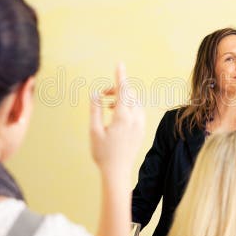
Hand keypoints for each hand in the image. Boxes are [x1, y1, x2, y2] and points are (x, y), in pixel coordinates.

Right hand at [89, 63, 145, 180]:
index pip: (123, 90)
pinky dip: (128, 107)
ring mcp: (141, 124)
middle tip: (102, 95)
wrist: (117, 172)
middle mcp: (135, 118)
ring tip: (107, 106)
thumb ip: (95, 110)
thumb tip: (95, 93)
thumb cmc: (103, 153)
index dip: (120, 76)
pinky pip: (137, 111)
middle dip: (117, 89)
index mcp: (123, 117)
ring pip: (135, 102)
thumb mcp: (94, 130)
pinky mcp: (142, 130)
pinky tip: (116, 114)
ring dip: (122, 98)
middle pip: (130, 94)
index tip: (119, 64)